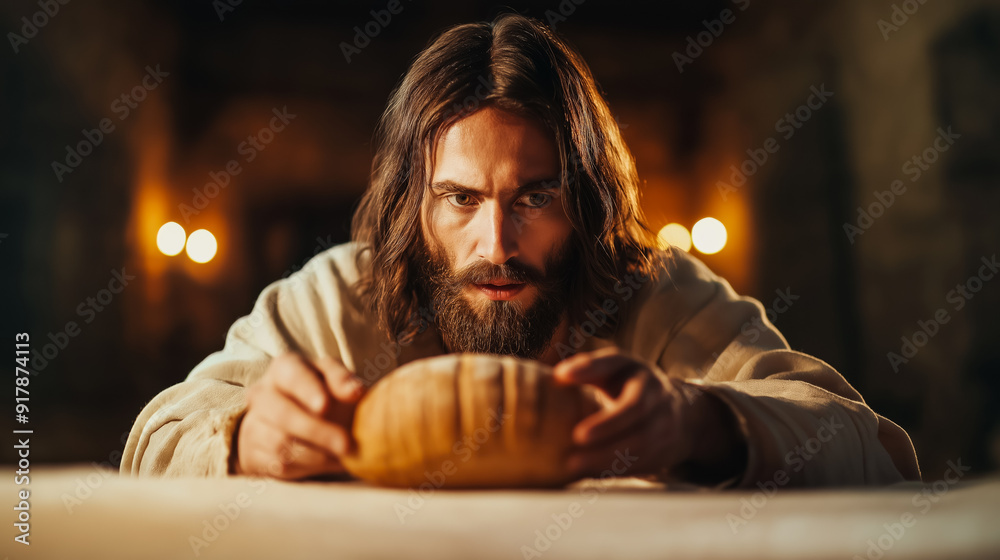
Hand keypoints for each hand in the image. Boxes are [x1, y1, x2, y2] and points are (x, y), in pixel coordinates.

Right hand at [233, 353, 365, 478]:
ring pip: (280, 443)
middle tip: (345, 444)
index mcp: (282, 368)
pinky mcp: (253, 453)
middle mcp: (261, 394)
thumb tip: (354, 391)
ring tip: (342, 456)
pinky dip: (306, 466)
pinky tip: (326, 462)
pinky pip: (278, 464)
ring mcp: (253, 424)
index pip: (292, 375)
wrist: (295, 422)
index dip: (307, 390)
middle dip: (316, 431)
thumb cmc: (320, 391)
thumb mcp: (332, 378)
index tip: (324, 405)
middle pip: (283, 413)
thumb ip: (343, 379)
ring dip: (315, 453)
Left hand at [553, 347, 745, 482]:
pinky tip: (587, 474)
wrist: (682, 416)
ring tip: (573, 463)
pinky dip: (611, 471)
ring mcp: (666, 426)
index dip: (589, 368)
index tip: (562, 375)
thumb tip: (557, 376)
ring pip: (640, 443)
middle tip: (576, 437)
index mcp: (638, 371)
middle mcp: (657, 396)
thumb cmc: (632, 390)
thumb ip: (588, 369)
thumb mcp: (616, 372)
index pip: (614, 363)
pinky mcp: (664, 454)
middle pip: (636, 409)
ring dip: (606, 456)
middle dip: (607, 425)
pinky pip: (639, 465)